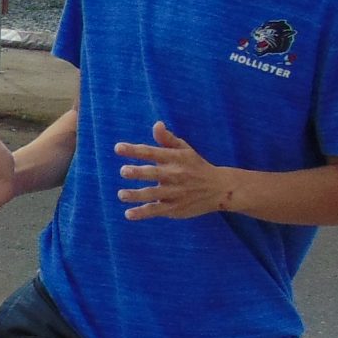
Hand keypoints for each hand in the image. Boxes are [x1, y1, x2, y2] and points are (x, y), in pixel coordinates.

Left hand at [116, 121, 231, 219]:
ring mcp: (175, 193)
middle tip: (123, 171)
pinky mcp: (175, 208)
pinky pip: (156, 210)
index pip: (152, 153)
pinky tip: (129, 214)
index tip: (117, 148)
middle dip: (138, 172)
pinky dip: (142, 213)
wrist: (220, 189)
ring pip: (153, 194)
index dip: (134, 150)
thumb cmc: (196, 166)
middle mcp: (175, 175)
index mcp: (175, 158)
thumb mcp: (185, 150)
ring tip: (121, 194)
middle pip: (153, 173)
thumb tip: (156, 124)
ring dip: (136, 195)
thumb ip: (167, 139)